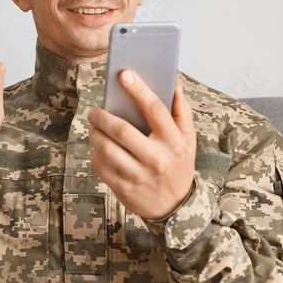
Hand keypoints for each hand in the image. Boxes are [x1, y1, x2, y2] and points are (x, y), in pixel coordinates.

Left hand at [88, 71, 196, 219]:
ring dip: (95, 134)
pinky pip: (101, 166)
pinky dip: (95, 154)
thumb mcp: (188, 140)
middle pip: (123, 130)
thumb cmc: (179, 166)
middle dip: (103, 117)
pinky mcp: (125, 188)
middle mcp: (157, 159)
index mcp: (174, 142)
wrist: (176, 207)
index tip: (124, 75)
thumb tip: (174, 85)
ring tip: (94, 128)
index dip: (139, 90)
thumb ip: (182, 112)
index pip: (155, 110)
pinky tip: (98, 148)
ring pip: (107, 148)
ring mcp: (139, 175)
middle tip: (94, 112)